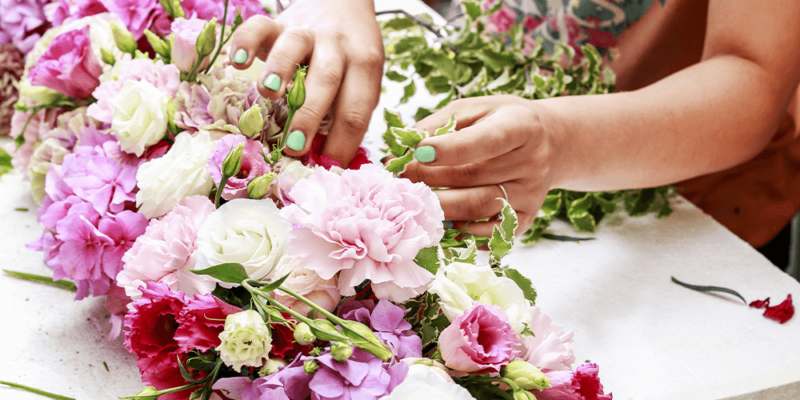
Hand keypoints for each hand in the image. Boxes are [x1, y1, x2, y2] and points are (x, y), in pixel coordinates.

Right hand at [229, 0, 382, 165]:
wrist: (344, 4)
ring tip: (269, 96)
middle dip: (309, 116)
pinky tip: (235, 62)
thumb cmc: (351, 57)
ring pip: (293, 46)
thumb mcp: (362, 81)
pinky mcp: (278, 21)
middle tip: (295, 147)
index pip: (356, 109)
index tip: (328, 168)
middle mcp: (337, 46)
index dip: (343, 142)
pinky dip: (245, 42)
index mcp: (364, 65)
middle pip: (326, 80)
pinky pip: (259, 26)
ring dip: (279, 71)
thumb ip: (347, 115)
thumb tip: (327, 164)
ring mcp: (307, 31)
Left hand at [404, 95, 558, 235]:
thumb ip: (438, 125)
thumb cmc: (500, 121)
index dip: (451, 149)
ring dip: (437, 206)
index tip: (418, 152)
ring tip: (413, 198)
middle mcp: (532, 163)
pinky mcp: (525, 219)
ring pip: (475, 208)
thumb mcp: (473, 109)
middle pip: (473, 178)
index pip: (487, 141)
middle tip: (401, 177)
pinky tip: (440, 216)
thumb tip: (403, 151)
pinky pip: (486, 232)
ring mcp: (530, 195)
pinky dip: (458, 228)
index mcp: (521, 126)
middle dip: (429, 179)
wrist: (549, 144)